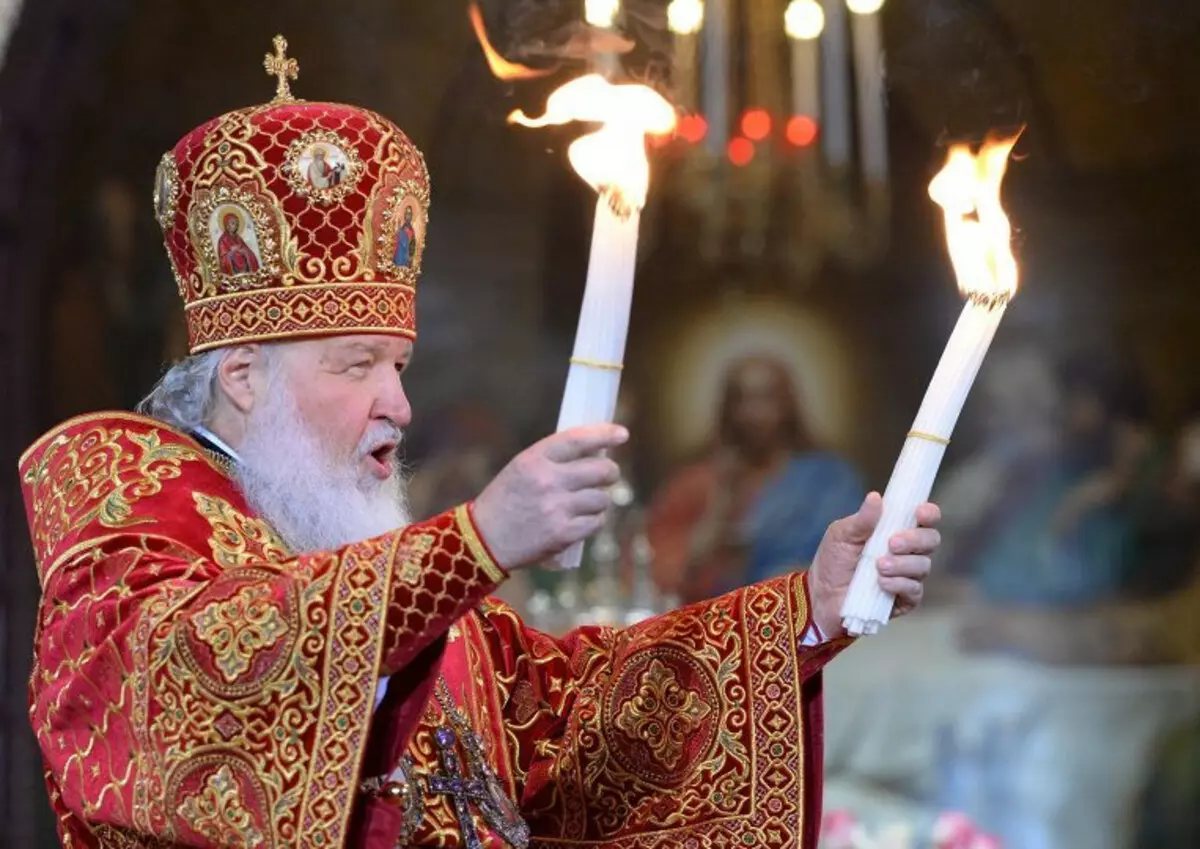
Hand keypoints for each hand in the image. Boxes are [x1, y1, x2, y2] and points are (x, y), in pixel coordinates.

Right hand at [471, 424, 626, 569]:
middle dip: (610, 472)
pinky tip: (579, 521)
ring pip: (602, 499)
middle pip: (601, 470)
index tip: (622, 434)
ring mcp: (557, 509)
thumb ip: (554, 458)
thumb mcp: (521, 468)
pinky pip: (597, 522)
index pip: (578, 440)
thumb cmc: (505, 500)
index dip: (604, 435)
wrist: (484, 539)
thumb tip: (596, 451)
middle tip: (607, 475)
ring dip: (598, 501)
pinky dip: (592, 521)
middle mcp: (548, 481)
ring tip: (583, 504)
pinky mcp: (563, 534)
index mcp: (535, 459)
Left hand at [807, 493, 941, 638]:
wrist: (821, 595)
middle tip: (892, 543)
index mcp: (896, 530)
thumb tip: (875, 496)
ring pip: (923, 566)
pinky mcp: (906, 599)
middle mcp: (908, 552)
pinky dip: (898, 584)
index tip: (920, 513)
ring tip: (878, 566)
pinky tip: (881, 583)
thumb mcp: (842, 535)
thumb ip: (861, 520)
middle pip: (931, 540)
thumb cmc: (834, 561)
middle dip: (915, 540)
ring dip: (902, 564)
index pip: (924, 518)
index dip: (929, 514)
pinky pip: (914, 590)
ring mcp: (909, 576)